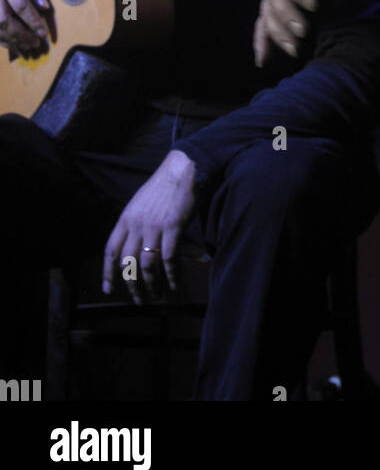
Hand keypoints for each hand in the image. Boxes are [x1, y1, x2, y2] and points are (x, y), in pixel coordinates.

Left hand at [102, 150, 197, 303]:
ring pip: (148, 265)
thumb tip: (135, 248)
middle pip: (129, 263)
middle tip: (139, 300)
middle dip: (132, 285)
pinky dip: (171, 276)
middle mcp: (136, 225)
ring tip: (156, 296)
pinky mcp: (173, 227)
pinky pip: (169, 259)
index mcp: (125, 219)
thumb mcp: (139, 204)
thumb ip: (134, 225)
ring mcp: (154, 226)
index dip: (108, 273)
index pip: (111, 251)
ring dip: (152, 285)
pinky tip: (174, 285)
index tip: (108, 289)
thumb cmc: (162, 187)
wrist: (181, 169)